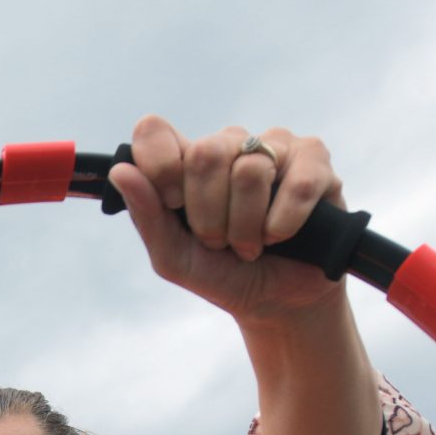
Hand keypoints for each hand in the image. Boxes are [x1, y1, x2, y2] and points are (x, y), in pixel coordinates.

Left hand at [109, 115, 345, 321]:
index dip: (160, 168)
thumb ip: (147, 215)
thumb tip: (120, 171)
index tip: (174, 206)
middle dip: (209, 215)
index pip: (154, 131)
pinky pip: (297, 183)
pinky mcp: (315, 160)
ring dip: (247, 226)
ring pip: (250, 170)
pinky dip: (284, 223)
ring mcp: (274, 146)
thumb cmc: (223, 275)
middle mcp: (229, 144)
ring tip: (252, 244)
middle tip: (220, 242)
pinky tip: (282, 236)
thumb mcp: (174, 257)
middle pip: (205, 154)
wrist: (277, 303)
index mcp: (187, 160)